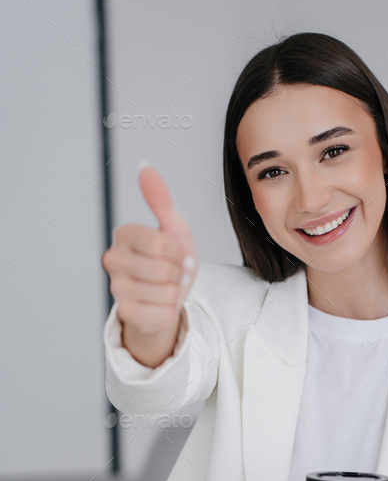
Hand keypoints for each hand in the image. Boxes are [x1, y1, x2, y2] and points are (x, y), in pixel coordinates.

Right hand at [102, 164, 198, 365]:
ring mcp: (116, 288)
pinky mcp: (125, 313)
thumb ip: (160, 200)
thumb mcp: (173, 230)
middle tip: (176, 275)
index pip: (159, 243)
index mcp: (124, 235)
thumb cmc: (171, 264)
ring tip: (169, 289)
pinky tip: (161, 305)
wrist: (169, 300)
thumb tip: (145, 166)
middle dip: (179, 274)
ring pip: (164, 292)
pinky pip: (162, 312)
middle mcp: (113, 259)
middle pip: (161, 269)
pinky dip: (170, 310)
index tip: (181, 257)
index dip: (179, 254)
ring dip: (176, 293)